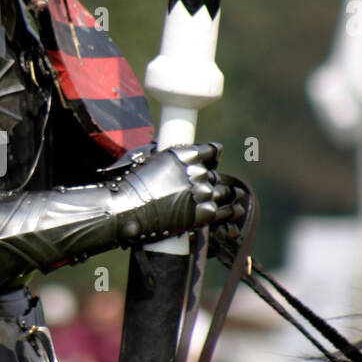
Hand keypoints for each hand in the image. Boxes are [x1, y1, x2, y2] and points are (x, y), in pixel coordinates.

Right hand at [116, 142, 236, 243]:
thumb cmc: (127, 186)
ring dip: (230, 194)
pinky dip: (232, 211)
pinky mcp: (204, 213)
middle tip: (218, 186)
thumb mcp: (145, 159)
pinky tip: (237, 210)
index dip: (212, 157)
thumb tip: (158, 148)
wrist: (125, 209)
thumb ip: (161, 156)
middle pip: (215, 174)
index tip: (214, 162)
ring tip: (236, 195)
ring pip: (224, 191)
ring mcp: (202, 191)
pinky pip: (226, 211)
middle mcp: (196, 170)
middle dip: (215, 180)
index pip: (211, 152)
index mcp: (184, 154)